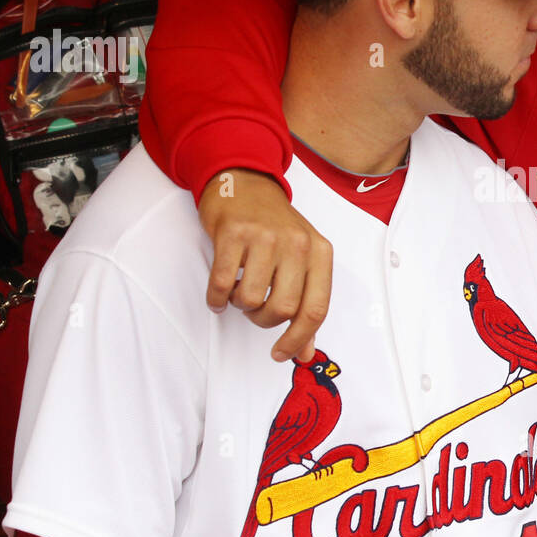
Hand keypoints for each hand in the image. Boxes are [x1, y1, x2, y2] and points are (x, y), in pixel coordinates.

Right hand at [198, 169, 330, 362]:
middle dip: (263, 320)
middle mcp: (296, 244)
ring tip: (239, 290)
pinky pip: (221, 284)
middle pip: (282, 309)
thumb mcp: (302, 260)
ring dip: (239, 305)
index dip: (298, 339)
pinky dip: (216, 298)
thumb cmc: (276, 228)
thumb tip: (304, 352)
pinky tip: (219, 294)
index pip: (316, 309)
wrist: (246, 184)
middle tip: (255, 311)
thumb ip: (305, 305)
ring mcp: (264, 237)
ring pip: (250, 299)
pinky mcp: (233, 233)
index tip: (281, 353)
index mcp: (320, 253)